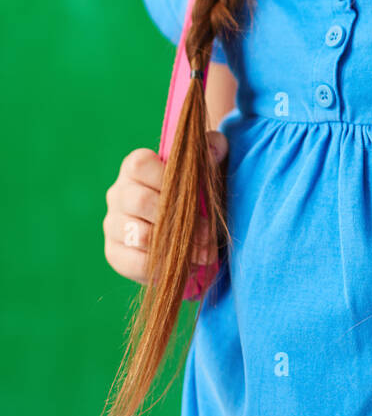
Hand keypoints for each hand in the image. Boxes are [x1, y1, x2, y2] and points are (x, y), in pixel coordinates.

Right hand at [103, 132, 227, 285]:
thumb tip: (212, 147)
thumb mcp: (211, 168)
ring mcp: (113, 224)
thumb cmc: (200, 193)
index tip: (195, 194)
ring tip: (203, 253)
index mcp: (135, 167)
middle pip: (139, 201)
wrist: (194, 230)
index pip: (140, 164)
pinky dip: (163, 268)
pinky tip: (185, 267)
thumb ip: (213, 150)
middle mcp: (118, 193)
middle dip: (179, 219)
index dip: (168, 178)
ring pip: (138, 234)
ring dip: (176, 247)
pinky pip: (134, 263)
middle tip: (208, 234)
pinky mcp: (115, 254)